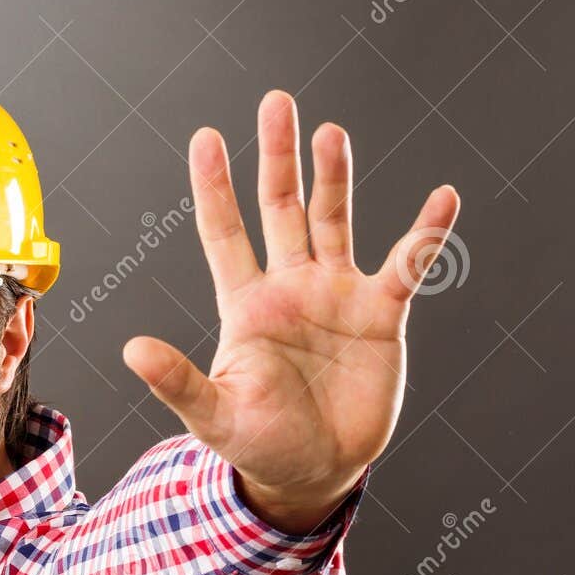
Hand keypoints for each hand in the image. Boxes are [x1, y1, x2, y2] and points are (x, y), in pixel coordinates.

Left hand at [122, 91, 460, 533]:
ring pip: (335, 220)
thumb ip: (178, 382)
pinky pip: (407, 266)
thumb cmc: (259, 443)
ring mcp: (336, 295)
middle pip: (281, 207)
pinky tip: (443, 197)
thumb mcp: (215, 415)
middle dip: (277, 156)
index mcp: (246, 303)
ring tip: (330, 133)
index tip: (207, 137)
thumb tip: (132, 350)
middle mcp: (290, 286)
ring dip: (334, 177)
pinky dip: (426, 234)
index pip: (225, 232)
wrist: (316, 472)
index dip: (215, 186)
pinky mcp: (380, 315)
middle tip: (275, 102)